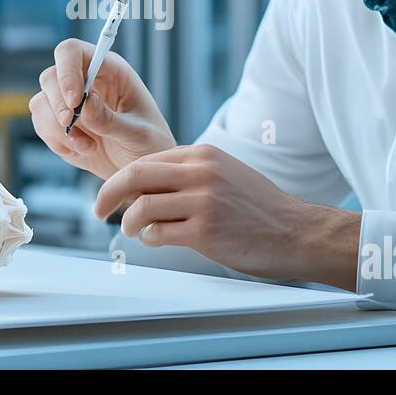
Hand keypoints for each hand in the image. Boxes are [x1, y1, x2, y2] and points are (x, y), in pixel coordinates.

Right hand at [29, 38, 175, 179]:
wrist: (139, 168)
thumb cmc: (148, 145)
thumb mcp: (139, 135)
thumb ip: (111, 120)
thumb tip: (84, 105)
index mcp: (110, 70)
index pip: (73, 52)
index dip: (67, 71)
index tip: (74, 101)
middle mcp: (85, 80)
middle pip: (50, 76)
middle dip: (57, 104)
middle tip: (70, 127)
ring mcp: (69, 101)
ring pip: (41, 102)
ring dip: (58, 129)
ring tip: (89, 147)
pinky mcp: (58, 123)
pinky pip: (41, 125)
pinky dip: (57, 141)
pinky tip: (83, 150)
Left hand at [94, 144, 362, 289]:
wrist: (298, 232)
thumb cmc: (259, 209)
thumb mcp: (225, 174)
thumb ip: (190, 173)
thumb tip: (147, 185)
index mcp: (204, 154)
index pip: (147, 158)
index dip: (122, 177)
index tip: (111, 193)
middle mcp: (201, 172)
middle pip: (135, 174)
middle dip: (108, 193)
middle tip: (97, 210)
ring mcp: (203, 201)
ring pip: (142, 206)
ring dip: (128, 222)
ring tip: (131, 231)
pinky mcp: (205, 231)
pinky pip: (158, 233)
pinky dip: (149, 238)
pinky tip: (156, 240)